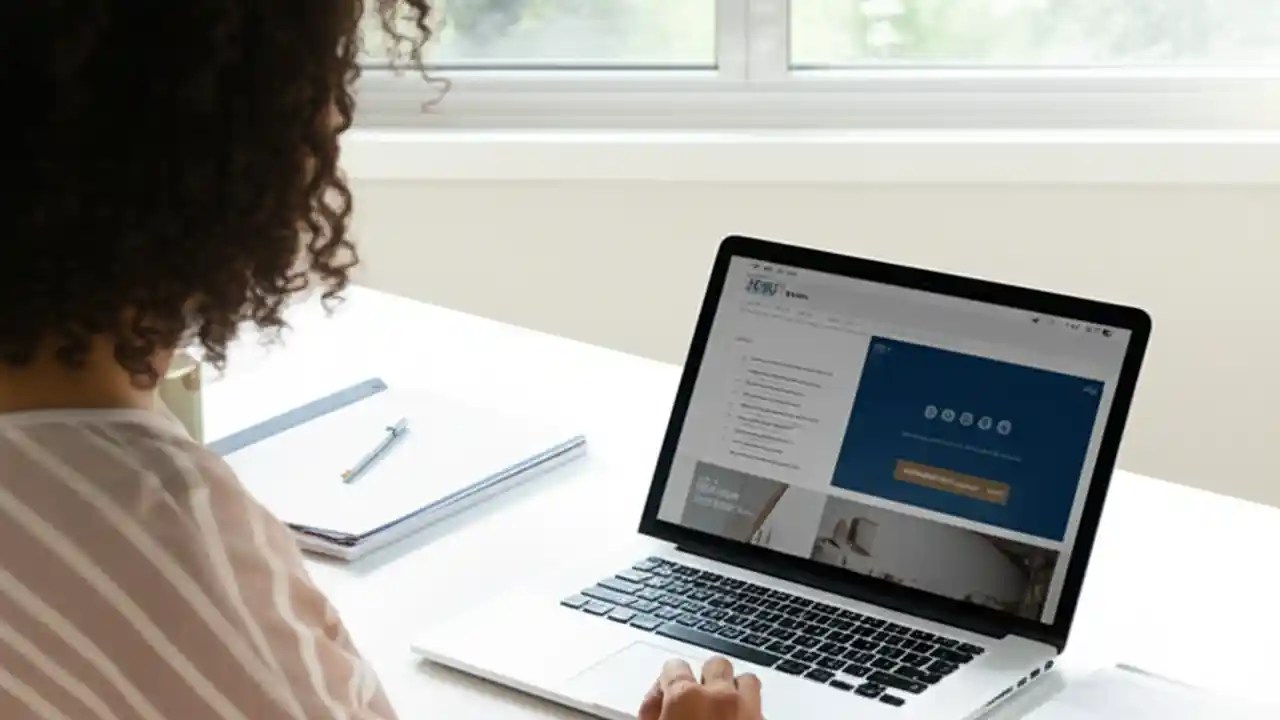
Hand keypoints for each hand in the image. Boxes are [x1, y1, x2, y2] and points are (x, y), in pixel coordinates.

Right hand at [637, 656, 763, 719]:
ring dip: (734, 690)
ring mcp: (750, 711)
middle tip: (697, 702)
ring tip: (722, 710)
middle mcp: (721, 698)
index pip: (674, 667)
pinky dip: (750, 709)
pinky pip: (762, 706)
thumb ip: (651, 710)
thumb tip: (654, 702)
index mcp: (686, 698)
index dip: (668, 680)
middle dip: (706, 678)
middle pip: (715, 664)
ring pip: (746, 680)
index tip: (666, 692)